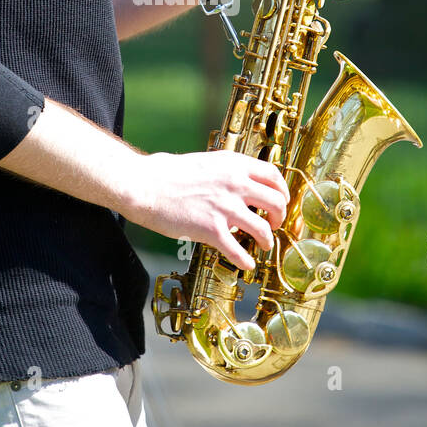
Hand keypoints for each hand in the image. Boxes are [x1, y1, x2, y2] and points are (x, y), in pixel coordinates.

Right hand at [127, 150, 289, 271]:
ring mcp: (224, 207)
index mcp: (234, 164)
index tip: (281, 201)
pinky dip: (246, 260)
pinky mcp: (211, 229)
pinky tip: (246, 263)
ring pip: (262, 228)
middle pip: (275, 201)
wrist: (144, 185)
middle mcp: (234, 184)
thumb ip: (227, 171)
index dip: (282, 191)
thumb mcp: (206, 162)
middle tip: (273, 224)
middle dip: (279, 217)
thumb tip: (242, 183)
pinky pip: (238, 250)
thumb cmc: (169, 174)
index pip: (273, 175)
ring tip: (264, 245)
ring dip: (267, 240)